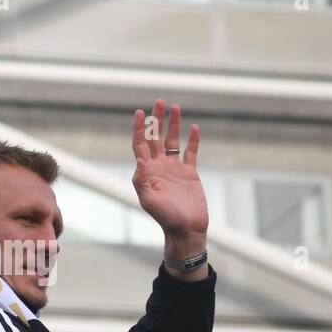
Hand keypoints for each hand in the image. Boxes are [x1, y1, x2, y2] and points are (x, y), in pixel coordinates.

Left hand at [131, 100, 208, 263]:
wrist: (186, 229)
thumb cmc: (166, 218)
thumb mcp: (149, 200)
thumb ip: (142, 180)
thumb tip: (139, 160)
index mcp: (147, 171)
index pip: (140, 144)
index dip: (138, 128)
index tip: (139, 112)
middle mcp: (159, 167)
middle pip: (156, 138)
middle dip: (156, 120)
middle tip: (159, 102)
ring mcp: (175, 169)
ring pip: (173, 141)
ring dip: (173, 125)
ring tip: (176, 107)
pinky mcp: (190, 173)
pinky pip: (191, 152)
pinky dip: (192, 140)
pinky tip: (193, 128)